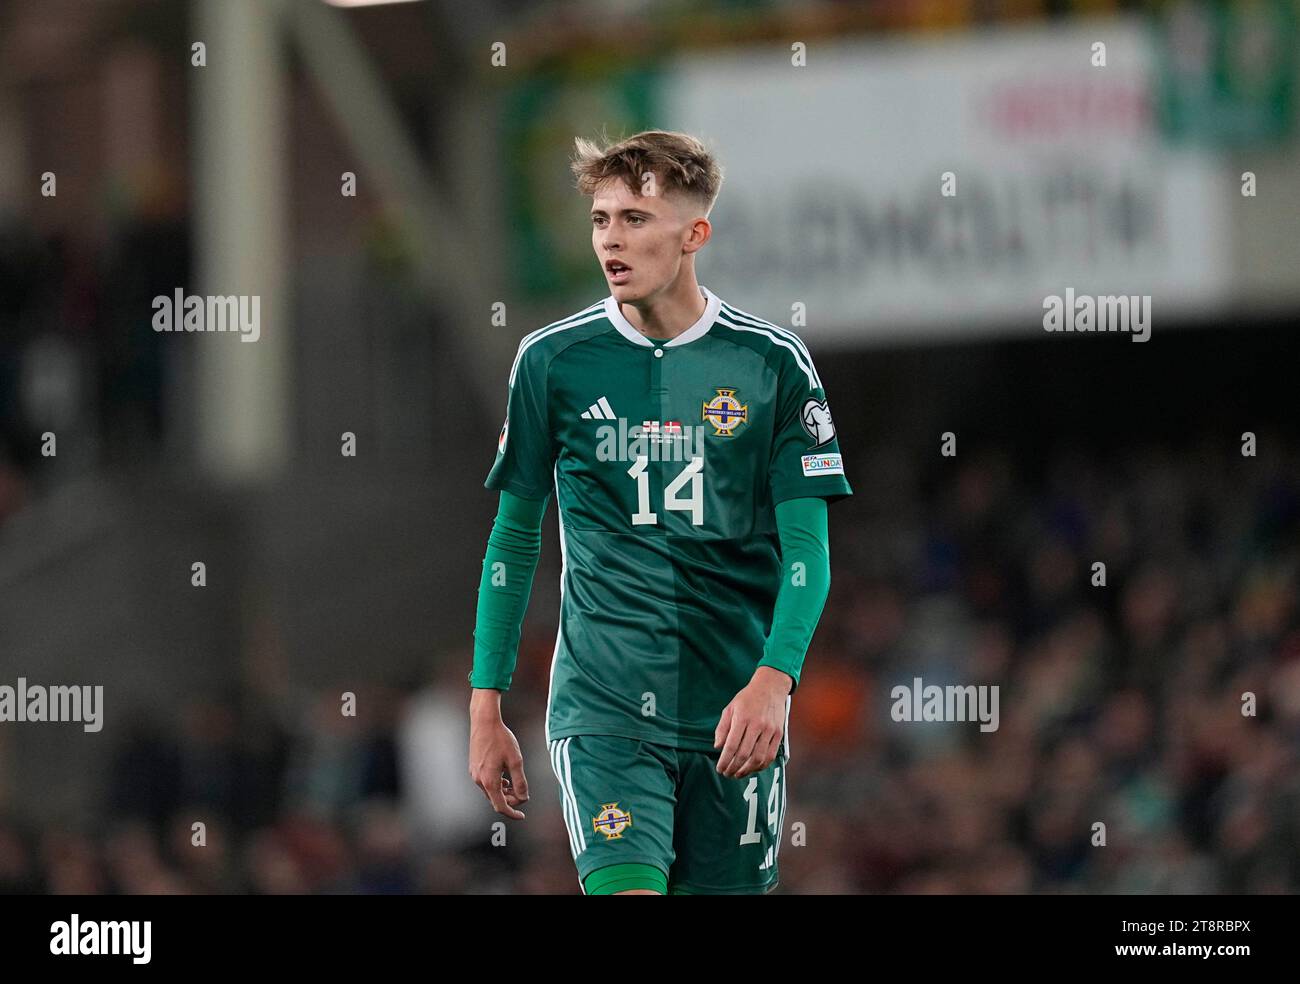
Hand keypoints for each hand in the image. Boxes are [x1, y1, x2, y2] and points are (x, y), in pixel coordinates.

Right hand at [468, 696, 529, 818]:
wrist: (484, 722)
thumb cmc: (501, 739)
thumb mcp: (516, 761)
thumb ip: (520, 782)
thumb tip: (523, 798)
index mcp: (489, 781)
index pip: (501, 807)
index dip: (513, 813)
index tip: (522, 816)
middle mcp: (479, 780)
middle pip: (495, 800)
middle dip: (510, 800)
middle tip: (522, 794)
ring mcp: (474, 774)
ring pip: (490, 791)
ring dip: (503, 792)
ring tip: (514, 784)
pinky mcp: (473, 767)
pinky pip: (486, 782)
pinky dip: (496, 784)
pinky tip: (504, 776)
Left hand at [713, 666, 791, 778]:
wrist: (770, 687)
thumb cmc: (747, 698)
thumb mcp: (730, 708)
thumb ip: (722, 728)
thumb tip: (718, 747)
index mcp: (742, 718)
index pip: (732, 746)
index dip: (725, 760)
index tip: (719, 768)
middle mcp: (757, 725)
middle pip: (744, 754)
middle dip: (733, 768)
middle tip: (727, 774)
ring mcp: (769, 730)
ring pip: (758, 758)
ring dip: (747, 770)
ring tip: (738, 774)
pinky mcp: (779, 734)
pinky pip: (770, 755)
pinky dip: (761, 766)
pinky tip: (753, 768)